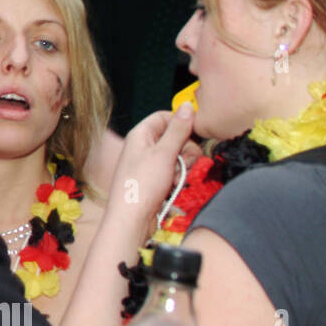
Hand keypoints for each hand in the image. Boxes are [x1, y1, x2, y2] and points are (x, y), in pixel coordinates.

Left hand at [108, 104, 197, 224]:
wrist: (131, 219)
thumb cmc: (141, 185)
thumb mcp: (163, 153)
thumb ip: (178, 130)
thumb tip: (188, 107)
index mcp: (140, 135)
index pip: (164, 117)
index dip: (181, 123)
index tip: (194, 134)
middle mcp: (143, 147)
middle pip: (175, 137)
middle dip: (185, 149)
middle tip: (184, 161)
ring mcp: (149, 163)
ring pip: (177, 155)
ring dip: (183, 166)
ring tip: (175, 178)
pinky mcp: (155, 179)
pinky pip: (174, 171)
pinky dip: (178, 178)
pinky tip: (173, 187)